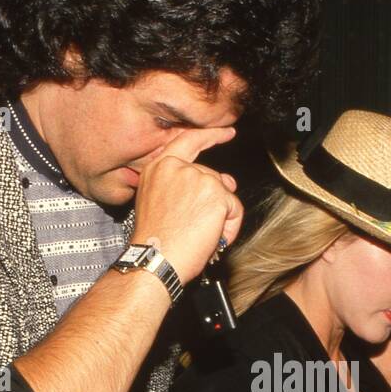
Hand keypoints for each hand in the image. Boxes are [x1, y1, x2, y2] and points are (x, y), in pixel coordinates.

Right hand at [131, 127, 242, 283]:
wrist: (155, 259)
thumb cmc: (156, 241)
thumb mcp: (161, 204)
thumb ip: (189, 187)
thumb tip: (226, 181)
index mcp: (159, 168)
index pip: (188, 141)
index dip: (210, 135)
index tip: (226, 132)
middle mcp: (178, 168)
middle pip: (212, 177)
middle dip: (215, 201)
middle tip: (198, 227)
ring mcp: (198, 178)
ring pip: (225, 194)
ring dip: (221, 218)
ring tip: (201, 236)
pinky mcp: (216, 194)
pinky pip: (235, 209)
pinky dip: (229, 227)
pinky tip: (212, 238)